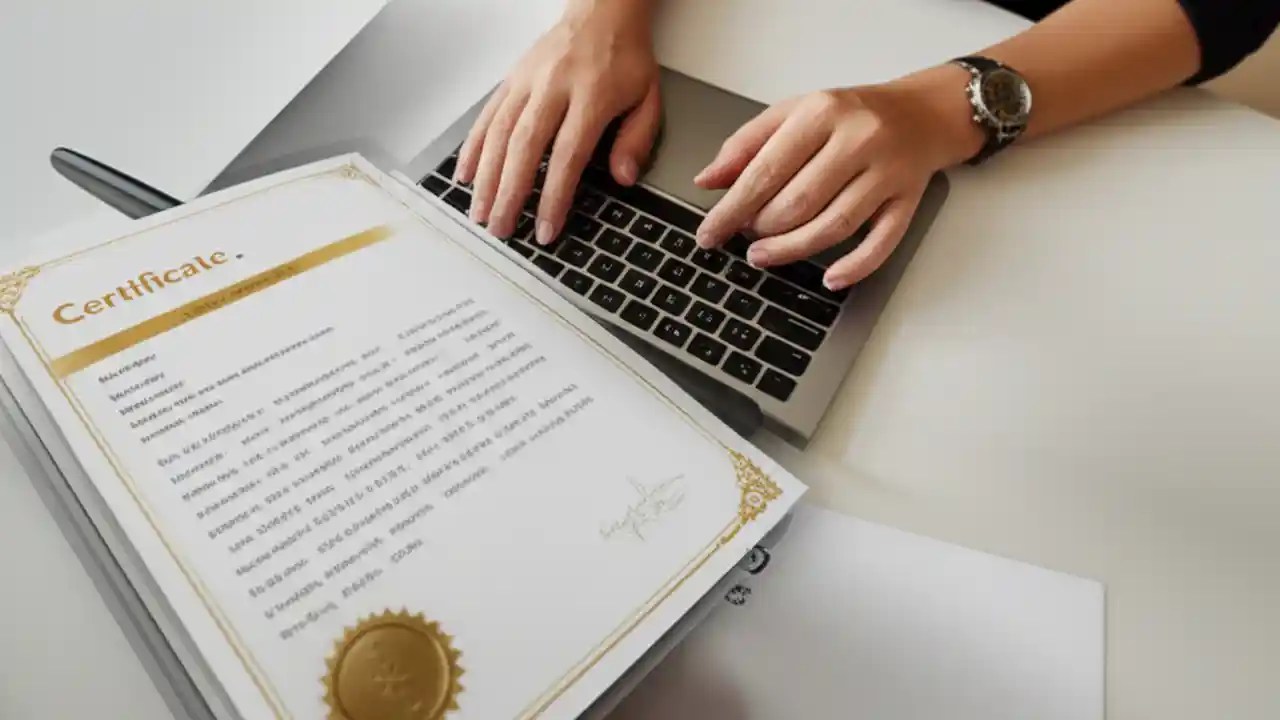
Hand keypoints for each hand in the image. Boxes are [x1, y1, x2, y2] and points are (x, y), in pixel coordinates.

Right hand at [454, 1, 659, 244]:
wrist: (602, 11)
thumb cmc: (626, 58)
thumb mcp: (649, 98)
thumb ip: (637, 139)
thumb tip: (623, 178)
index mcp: (592, 95)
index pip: (568, 154)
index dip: (555, 196)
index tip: (546, 229)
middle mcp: (554, 86)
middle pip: (526, 147)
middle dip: (510, 193)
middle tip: (502, 229)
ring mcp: (527, 81)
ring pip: (500, 133)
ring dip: (487, 177)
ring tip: (480, 212)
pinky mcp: (511, 78)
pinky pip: (487, 115)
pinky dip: (474, 147)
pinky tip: (466, 175)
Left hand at [693, 68, 980, 290]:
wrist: (921, 113)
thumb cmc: (849, 116)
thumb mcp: (794, 113)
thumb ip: (747, 144)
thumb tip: (706, 180)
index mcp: (822, 112)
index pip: (766, 170)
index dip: (732, 208)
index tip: (709, 233)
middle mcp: (858, 139)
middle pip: (799, 202)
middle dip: (762, 228)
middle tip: (744, 237)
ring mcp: (887, 173)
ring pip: (834, 226)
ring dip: (792, 250)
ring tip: (764, 255)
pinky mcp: (908, 200)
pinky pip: (881, 243)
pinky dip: (854, 267)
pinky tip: (830, 280)